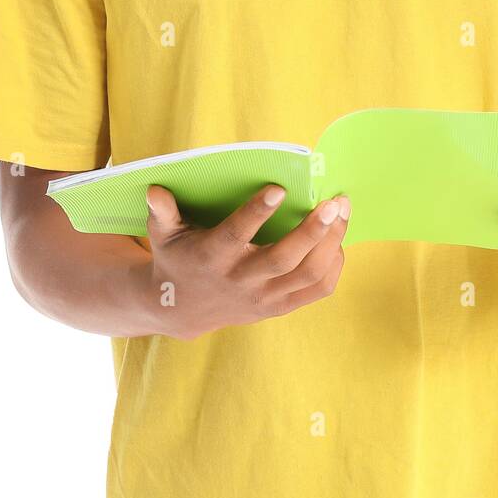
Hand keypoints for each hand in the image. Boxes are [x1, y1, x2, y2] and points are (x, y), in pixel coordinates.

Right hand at [134, 183, 350, 338]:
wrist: (182, 309)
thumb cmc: (177, 259)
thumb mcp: (163, 235)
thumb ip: (162, 212)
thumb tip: (156, 190)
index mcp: (212, 258)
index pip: (236, 235)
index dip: (256, 213)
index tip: (279, 188)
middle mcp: (240, 281)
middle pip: (283, 259)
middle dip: (312, 230)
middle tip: (333, 202)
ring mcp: (263, 298)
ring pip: (307, 274)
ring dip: (331, 244)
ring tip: (342, 213)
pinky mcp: (278, 307)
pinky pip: (316, 291)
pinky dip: (333, 266)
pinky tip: (338, 241)